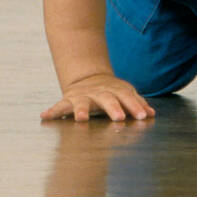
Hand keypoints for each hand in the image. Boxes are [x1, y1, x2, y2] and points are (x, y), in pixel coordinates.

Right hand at [40, 73, 154, 121]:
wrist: (87, 77)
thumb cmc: (111, 91)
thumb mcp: (125, 93)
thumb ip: (137, 103)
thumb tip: (152, 114)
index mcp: (114, 90)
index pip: (127, 97)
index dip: (136, 106)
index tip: (143, 116)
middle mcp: (99, 92)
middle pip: (107, 99)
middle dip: (113, 108)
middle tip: (120, 118)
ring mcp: (82, 96)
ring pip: (82, 103)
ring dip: (81, 111)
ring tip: (81, 119)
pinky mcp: (68, 100)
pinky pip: (59, 106)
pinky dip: (52, 111)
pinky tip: (45, 117)